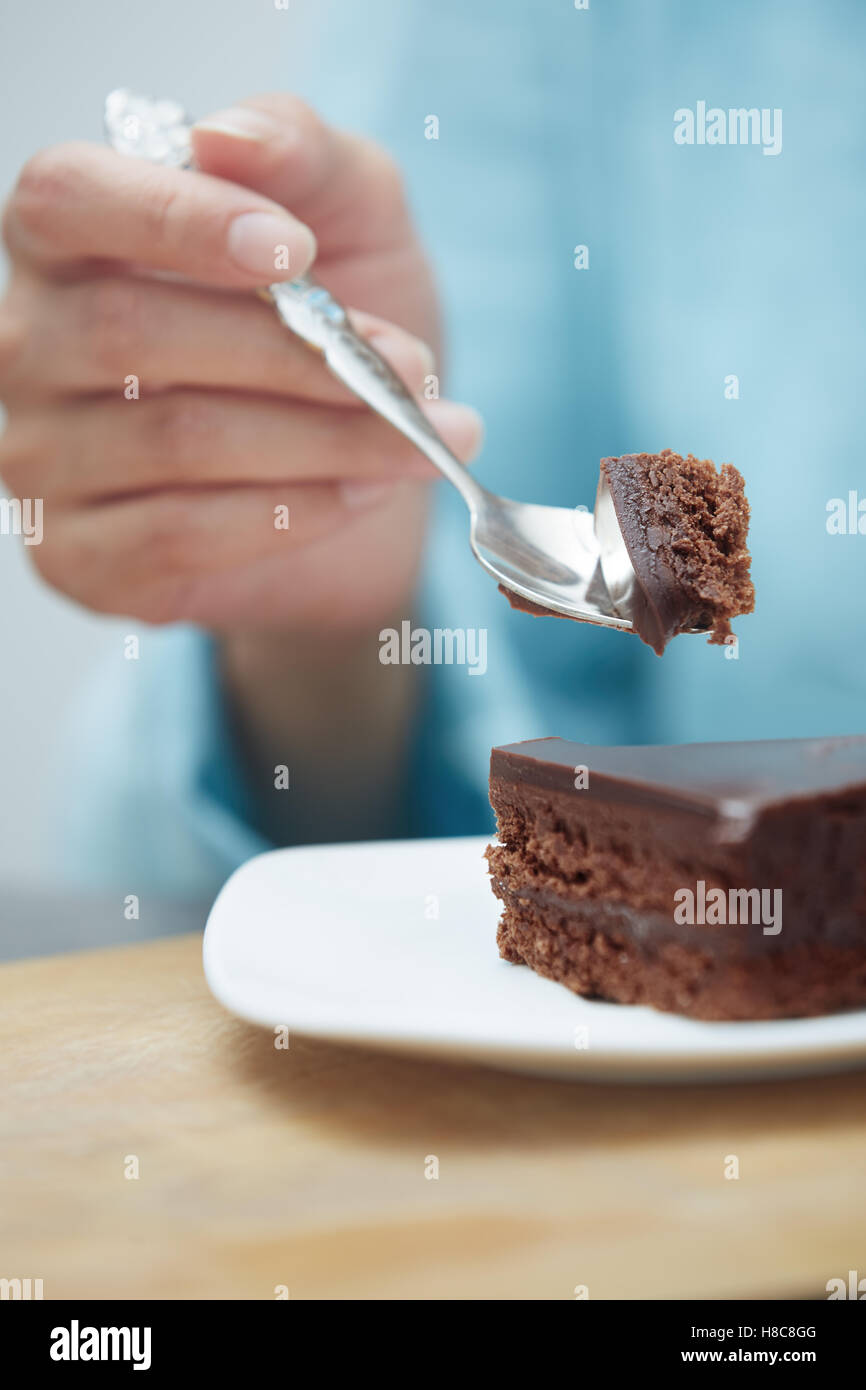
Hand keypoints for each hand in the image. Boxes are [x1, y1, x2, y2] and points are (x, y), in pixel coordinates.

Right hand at [0, 95, 481, 633]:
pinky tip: (360, 496)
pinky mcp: (82, 558)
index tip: (296, 250)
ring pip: (176, 439)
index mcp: (71, 242)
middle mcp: (30, 347)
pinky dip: (291, 514)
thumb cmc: (339, 339)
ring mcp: (43, 460)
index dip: (176, 220)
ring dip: (323, 440)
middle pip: (131, 331)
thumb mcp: (351, 222)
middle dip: (297, 353)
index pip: (69, 200)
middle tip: (411, 368)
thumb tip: (230, 138)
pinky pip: (179, 534)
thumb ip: (300, 155)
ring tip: (420, 437)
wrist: (362, 488)